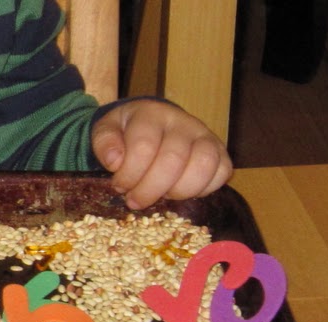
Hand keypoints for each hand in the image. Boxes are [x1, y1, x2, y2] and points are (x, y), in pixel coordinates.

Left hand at [91, 99, 232, 209]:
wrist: (152, 124)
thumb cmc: (126, 132)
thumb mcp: (106, 131)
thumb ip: (105, 142)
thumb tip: (115, 161)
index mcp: (152, 114)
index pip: (144, 147)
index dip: (129, 174)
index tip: (119, 186)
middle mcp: (183, 122)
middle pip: (172, 160)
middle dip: (149, 189)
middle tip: (135, 200)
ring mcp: (205, 136)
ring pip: (203, 166)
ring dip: (178, 191)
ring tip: (161, 196)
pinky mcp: (220, 152)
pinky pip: (222, 172)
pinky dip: (203, 189)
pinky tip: (181, 192)